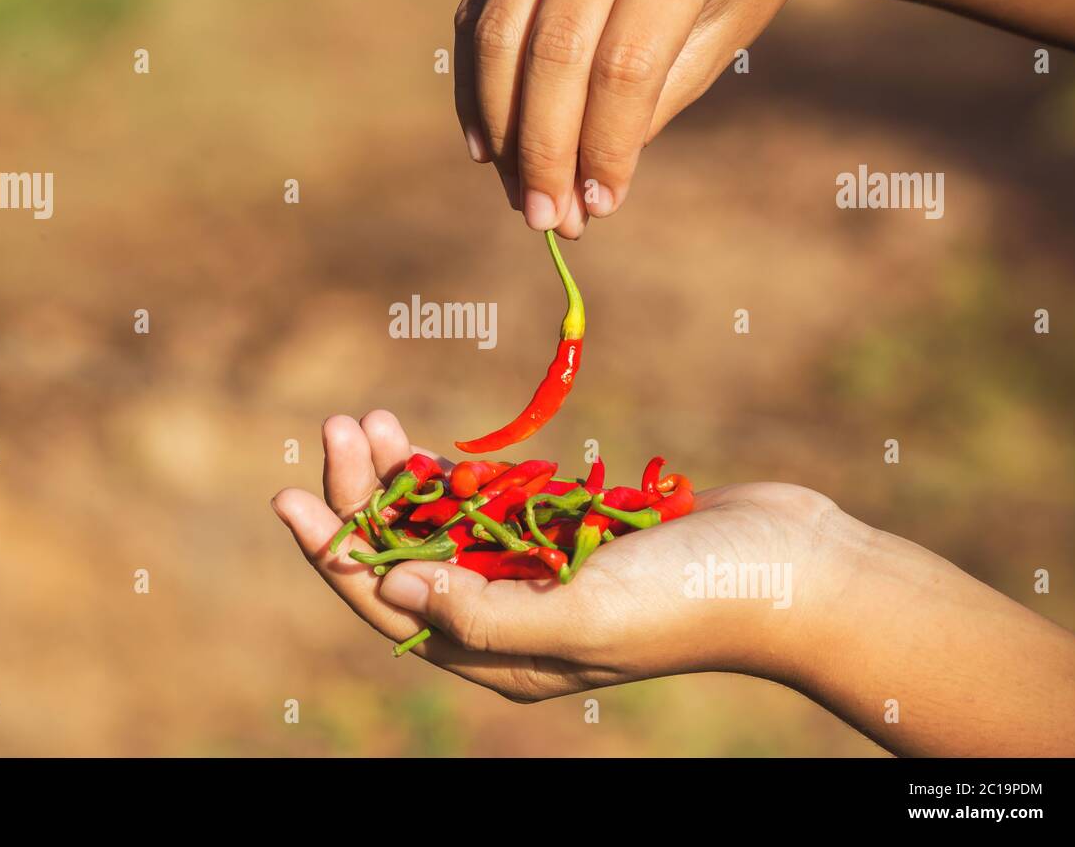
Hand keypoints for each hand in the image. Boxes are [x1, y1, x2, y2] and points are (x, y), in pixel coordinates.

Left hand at [271, 409, 848, 701]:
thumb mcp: (581, 614)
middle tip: (339, 427)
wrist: (787, 567)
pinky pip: (485, 501)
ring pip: (439, 524)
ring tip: (367, 419)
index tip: (288, 496)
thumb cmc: (688, 598)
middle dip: (361, 498)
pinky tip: (422, 440)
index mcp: (500, 655)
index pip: (389, 606)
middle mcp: (506, 621)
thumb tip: (392, 586)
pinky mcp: (563, 531)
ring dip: (399, 476)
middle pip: (405, 558)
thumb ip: (483, 611)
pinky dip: (452, 470)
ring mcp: (535, 573)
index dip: (332, 553)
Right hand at [454, 0, 823, 236]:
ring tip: (517, 190)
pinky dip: (477, 84)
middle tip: (545, 218)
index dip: (604, 146)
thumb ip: (648, 103)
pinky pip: (478, 8)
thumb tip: (575, 192)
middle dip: (544, 149)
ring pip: (499, 32)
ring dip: (501, 127)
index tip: (598, 208)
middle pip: (553, 49)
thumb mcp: (718, 35)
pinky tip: (490, 144)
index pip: (625, 63)